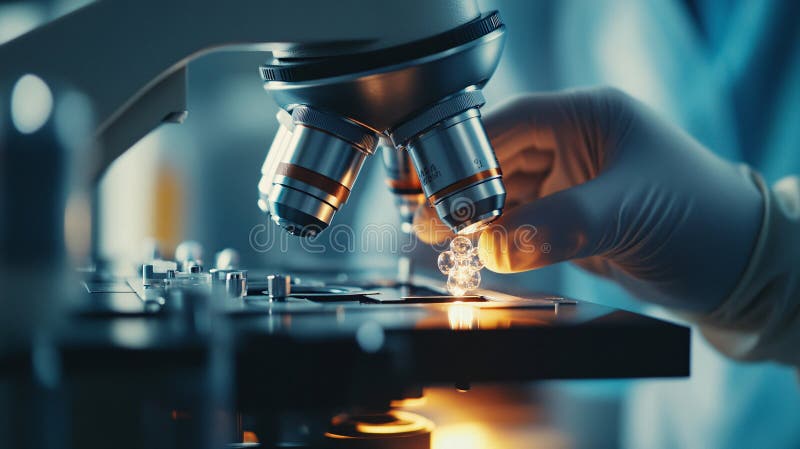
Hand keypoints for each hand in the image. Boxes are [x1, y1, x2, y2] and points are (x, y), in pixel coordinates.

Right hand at [414, 88, 763, 311]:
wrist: (735, 267)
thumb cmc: (702, 218)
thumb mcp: (631, 212)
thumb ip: (562, 225)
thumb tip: (496, 247)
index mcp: (589, 118)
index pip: (512, 124)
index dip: (472, 154)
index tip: (442, 188)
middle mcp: (574, 145)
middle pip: (499, 159)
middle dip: (466, 191)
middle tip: (433, 222)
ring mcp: (570, 183)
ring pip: (506, 194)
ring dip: (478, 219)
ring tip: (446, 242)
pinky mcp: (569, 219)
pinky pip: (522, 224)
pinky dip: (500, 239)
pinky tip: (481, 253)